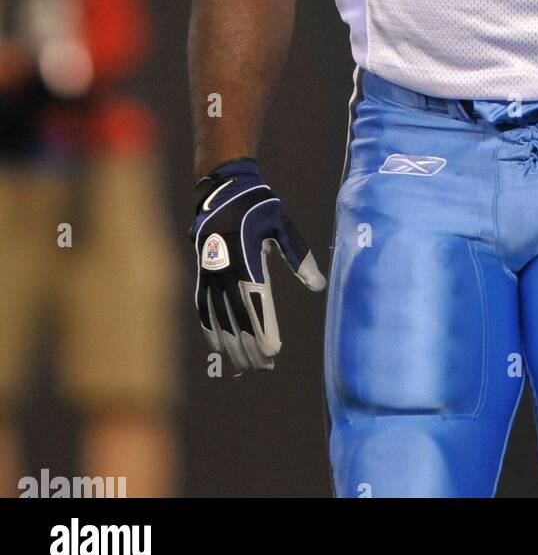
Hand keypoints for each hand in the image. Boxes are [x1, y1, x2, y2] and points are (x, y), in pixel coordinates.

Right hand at [191, 157, 325, 371]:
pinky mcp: (201, 272)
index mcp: (246, 258)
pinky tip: (218, 346)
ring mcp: (210, 272)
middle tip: (264, 366)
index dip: (264, 329)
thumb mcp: (282, 225)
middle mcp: (224, 269)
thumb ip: (298, 256)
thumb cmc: (259, 206)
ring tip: (245, 365)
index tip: (274, 351)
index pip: (256, 303)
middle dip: (250, 345)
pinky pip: (202, 307)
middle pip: (237, 317)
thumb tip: (318, 286)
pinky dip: (209, 328)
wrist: (223, 188)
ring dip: (231, 343)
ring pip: (218, 317)